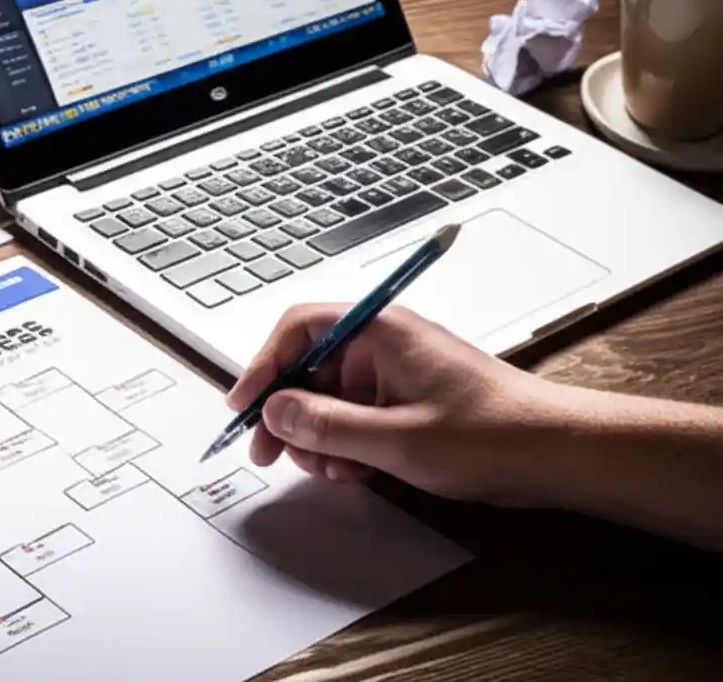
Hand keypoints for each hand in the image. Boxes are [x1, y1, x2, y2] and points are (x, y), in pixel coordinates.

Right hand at [226, 303, 574, 506]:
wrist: (557, 453)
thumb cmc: (492, 434)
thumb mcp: (397, 438)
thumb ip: (327, 426)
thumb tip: (274, 411)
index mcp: (381, 331)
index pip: (299, 329)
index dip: (263, 366)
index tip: (244, 406)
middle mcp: (384, 344)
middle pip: (309, 367)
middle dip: (286, 411)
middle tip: (268, 452)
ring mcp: (396, 373)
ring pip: (329, 397)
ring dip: (316, 434)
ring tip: (323, 468)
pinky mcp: (407, 400)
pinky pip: (356, 415)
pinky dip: (344, 443)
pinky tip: (351, 470)